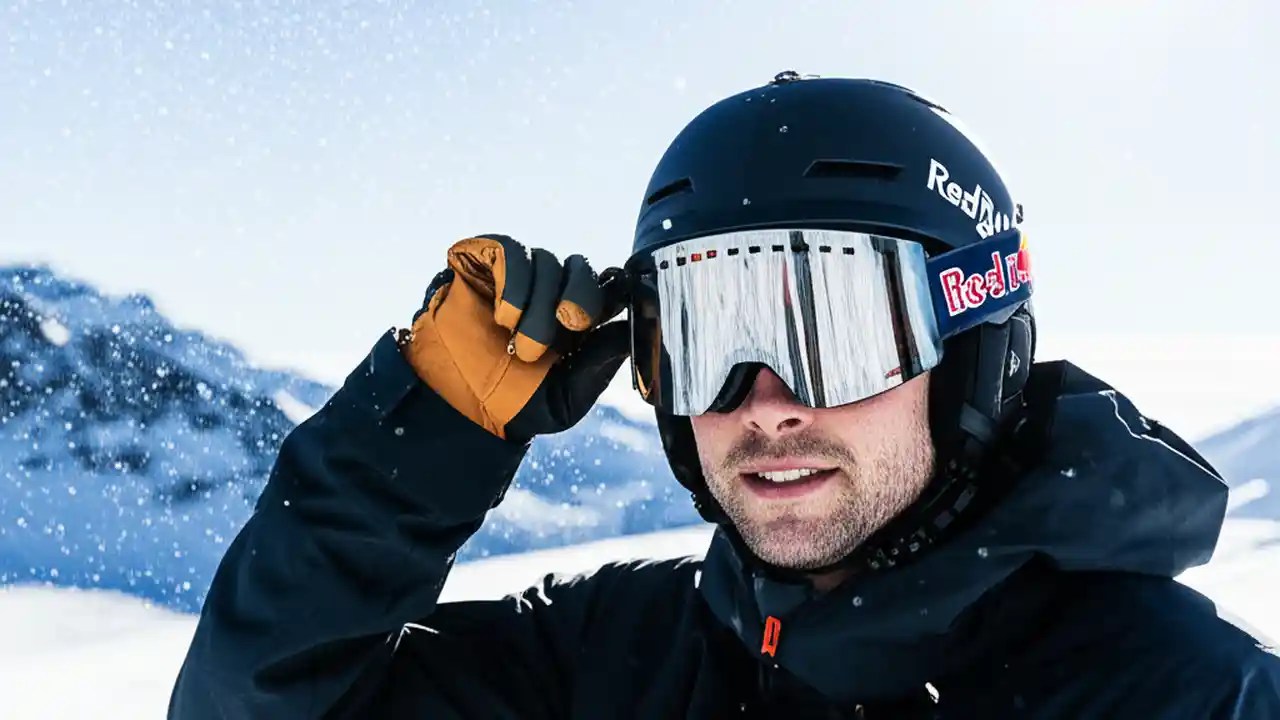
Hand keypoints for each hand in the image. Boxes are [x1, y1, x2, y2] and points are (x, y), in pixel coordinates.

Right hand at [402, 234, 628, 442]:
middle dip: (580, 294)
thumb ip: (599, 364)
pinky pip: (509, 251)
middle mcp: (550, 292)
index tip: (613, 305)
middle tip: (568, 324)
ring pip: (546, 261)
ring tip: (520, 345)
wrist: (456, 409)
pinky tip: (505, 315)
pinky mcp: (482, 263)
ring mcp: (517, 276)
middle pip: (580, 267)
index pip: (607, 286)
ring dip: (538, 302)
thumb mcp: (567, 398)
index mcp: (577, 320)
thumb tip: (630, 330)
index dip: (615, 289)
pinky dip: (515, 280)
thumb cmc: (514, 406)